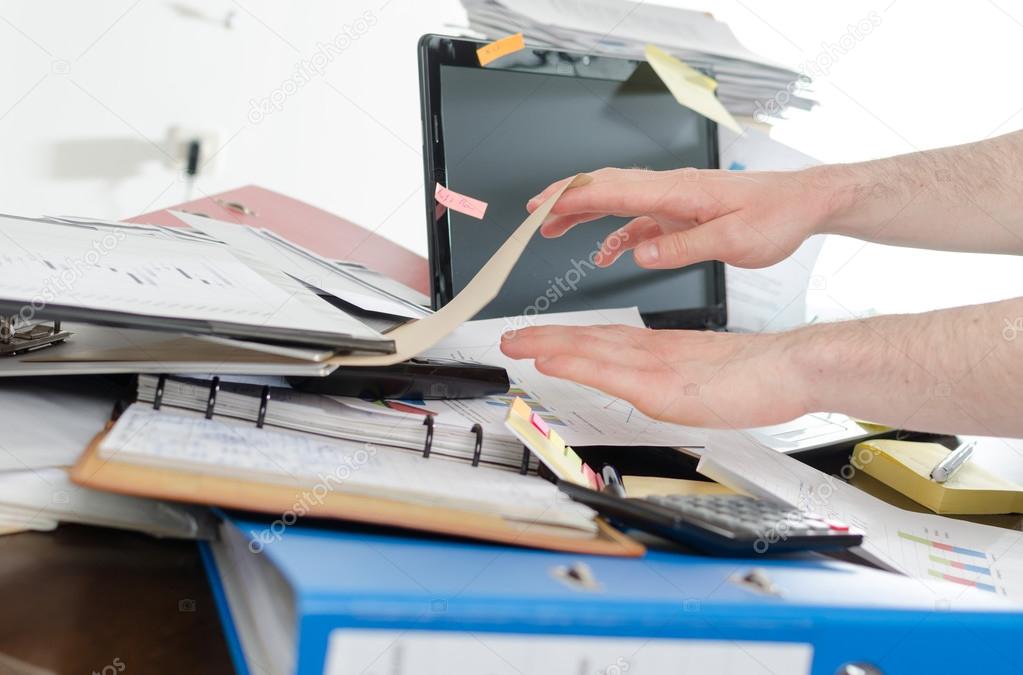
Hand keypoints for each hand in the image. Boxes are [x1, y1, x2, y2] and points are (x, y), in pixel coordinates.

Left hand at [500, 323, 809, 427]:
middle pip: (589, 342)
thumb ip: (677, 376)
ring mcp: (655, 368)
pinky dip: (576, 364)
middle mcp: (652, 354)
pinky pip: (608, 372)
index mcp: (661, 351)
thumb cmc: (759, 374)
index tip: (539, 339)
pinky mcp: (662, 386)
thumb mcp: (707, 376)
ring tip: (516, 343)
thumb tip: (654, 383)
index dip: (567, 340)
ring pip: (591, 351)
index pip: (604, 342)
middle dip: (546, 340)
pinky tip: (551, 361)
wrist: (793, 369)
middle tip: (510, 338)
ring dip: (549, 347)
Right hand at [527, 167, 828, 269]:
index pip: (610, 188)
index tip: (540, 206)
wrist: (803, 202)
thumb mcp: (731, 240)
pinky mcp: (680, 212)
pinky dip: (614, 234)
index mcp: (676, 192)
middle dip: (564, 199)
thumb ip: (681, 248)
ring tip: (551, 230)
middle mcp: (669, 189)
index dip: (570, 197)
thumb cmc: (775, 216)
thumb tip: (639, 254)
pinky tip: (604, 253)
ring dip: (582, 213)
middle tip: (531, 216)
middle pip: (604, 187)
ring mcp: (672, 199)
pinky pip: (637, 219)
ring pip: (615, 200)